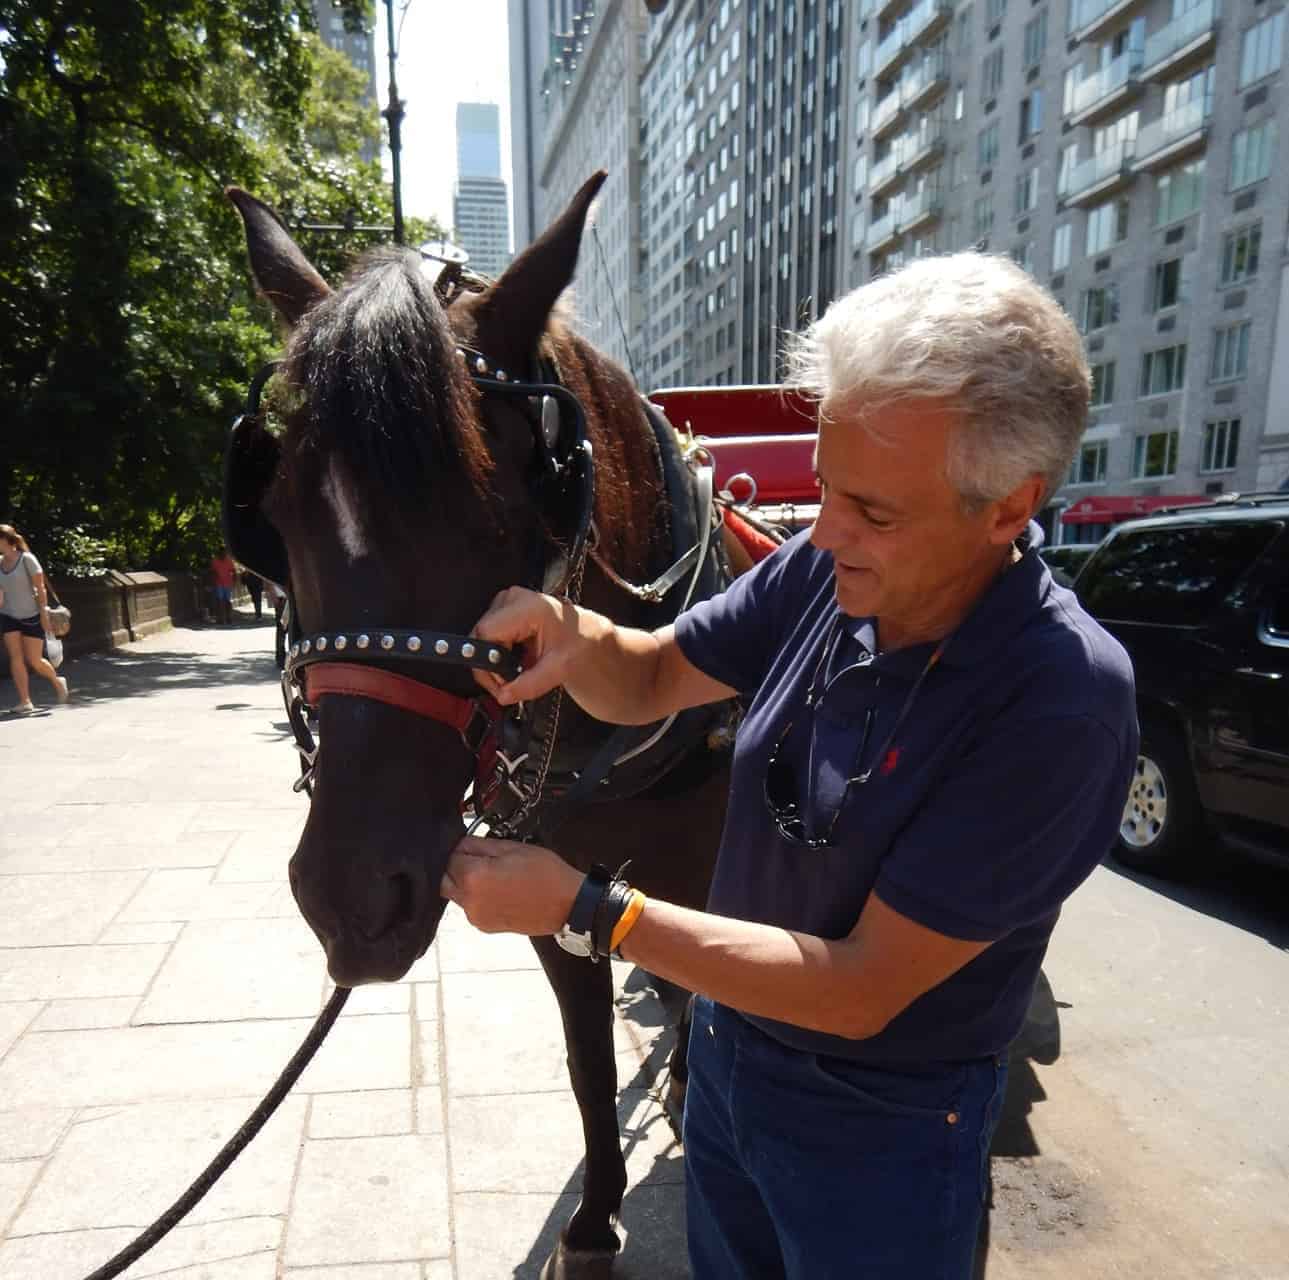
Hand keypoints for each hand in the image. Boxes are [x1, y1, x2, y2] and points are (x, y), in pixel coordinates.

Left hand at [441, 836, 583, 934]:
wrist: (567, 904)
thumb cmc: (547, 876)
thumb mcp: (512, 848)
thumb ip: (480, 844)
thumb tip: (462, 843)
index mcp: (474, 878)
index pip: (451, 856)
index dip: (463, 848)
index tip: (474, 846)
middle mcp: (470, 901)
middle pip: (446, 878)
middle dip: (458, 867)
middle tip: (480, 859)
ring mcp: (477, 917)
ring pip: (456, 894)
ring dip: (466, 883)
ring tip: (494, 875)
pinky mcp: (485, 926)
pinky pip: (470, 908)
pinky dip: (477, 897)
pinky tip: (499, 890)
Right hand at [471, 587, 588, 705]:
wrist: (598, 641)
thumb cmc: (588, 646)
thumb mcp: (560, 670)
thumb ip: (529, 685)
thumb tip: (504, 695)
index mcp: (531, 607)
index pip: (485, 632)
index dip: (487, 661)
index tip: (500, 682)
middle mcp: (518, 599)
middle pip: (483, 634)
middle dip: (490, 663)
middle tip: (508, 684)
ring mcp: (513, 603)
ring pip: (485, 636)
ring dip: (495, 659)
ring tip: (515, 673)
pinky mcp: (513, 612)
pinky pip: (493, 634)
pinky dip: (501, 652)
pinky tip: (517, 661)